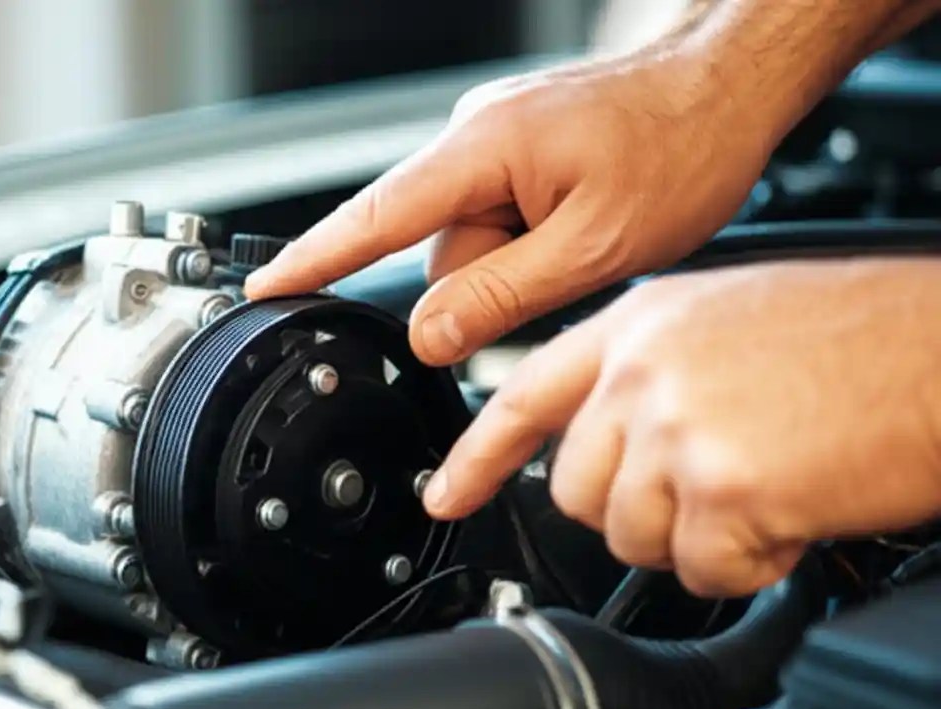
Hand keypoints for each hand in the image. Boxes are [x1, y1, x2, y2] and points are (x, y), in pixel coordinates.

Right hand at [245, 46, 779, 365]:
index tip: (266, 288)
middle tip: (568, 269)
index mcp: (484, 151)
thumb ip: (501, 296)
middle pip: (440, 249)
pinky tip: (583, 225)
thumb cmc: (684, 147)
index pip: (376, 216)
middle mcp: (477, 137)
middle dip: (490, 284)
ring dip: (521, 265)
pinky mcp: (520, 151)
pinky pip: (499, 218)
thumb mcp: (594, 246)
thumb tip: (430, 334)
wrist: (731, 85)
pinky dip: (533, 242)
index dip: (315, 260)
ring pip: (474, 243)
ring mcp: (498, 142)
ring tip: (591, 238)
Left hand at [425, 258, 940, 596]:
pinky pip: (701, 568)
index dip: (476, 454)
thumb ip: (648, 374)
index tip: (445, 494)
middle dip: (632, 508)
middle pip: (572, 487)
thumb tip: (608, 439)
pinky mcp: (720, 486)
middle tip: (709, 486)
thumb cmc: (863, 338)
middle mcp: (643, 371)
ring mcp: (676, 427)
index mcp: (639, 323)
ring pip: (630, 535)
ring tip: (762, 487)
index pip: (524, 395)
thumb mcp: (726, 321)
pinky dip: (747, 561)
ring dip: (695, 535)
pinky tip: (790, 512)